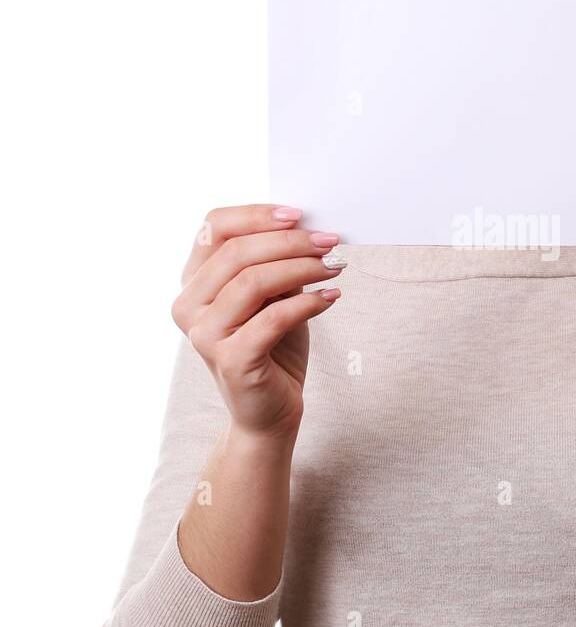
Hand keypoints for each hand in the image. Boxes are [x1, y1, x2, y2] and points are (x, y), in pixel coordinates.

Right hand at [172, 204, 343, 438]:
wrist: (269, 411)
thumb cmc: (272, 346)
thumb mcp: (273, 295)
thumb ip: (274, 262)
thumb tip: (305, 227)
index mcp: (193, 281)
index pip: (212, 227)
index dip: (255, 214)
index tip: (298, 215)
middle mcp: (189, 306)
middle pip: (237, 252)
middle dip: (290, 241)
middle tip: (330, 242)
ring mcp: (205, 335)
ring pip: (253, 281)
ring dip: (302, 268)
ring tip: (334, 266)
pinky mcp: (231, 360)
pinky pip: (273, 318)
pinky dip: (308, 302)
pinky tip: (332, 297)